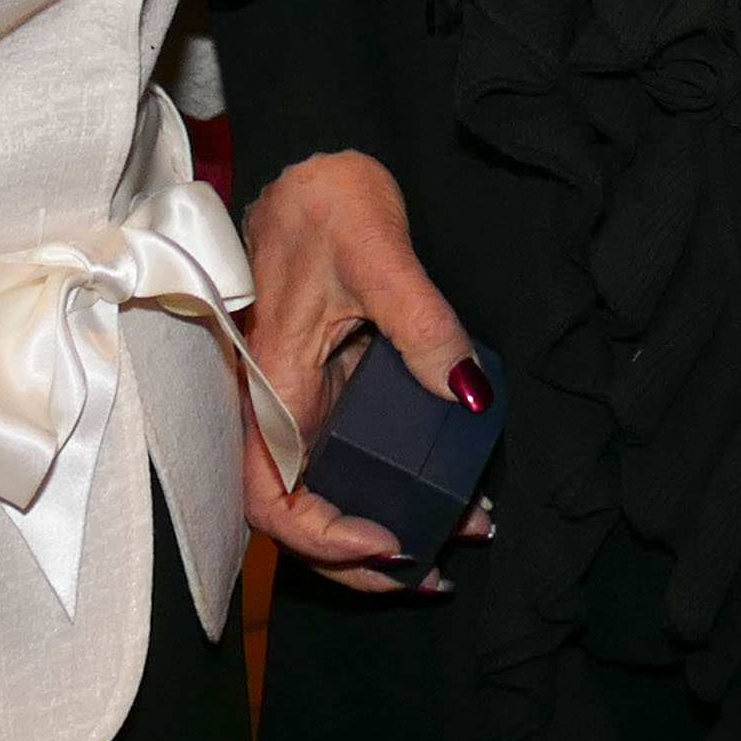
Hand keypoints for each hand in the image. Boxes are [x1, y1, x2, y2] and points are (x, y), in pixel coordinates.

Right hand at [237, 150, 493, 591]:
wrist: (315, 170)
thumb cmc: (329, 203)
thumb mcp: (381, 253)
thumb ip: (424, 324)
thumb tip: (470, 397)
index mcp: (270, 386)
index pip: (272, 499)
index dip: (321, 540)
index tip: (388, 543)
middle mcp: (278, 409)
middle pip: (301, 516)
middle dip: (363, 560)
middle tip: (436, 569)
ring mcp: (303, 404)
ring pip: (330, 492)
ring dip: (385, 526)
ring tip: (459, 535)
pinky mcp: (329, 392)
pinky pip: (354, 456)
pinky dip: (394, 485)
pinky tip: (451, 488)